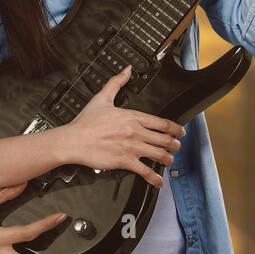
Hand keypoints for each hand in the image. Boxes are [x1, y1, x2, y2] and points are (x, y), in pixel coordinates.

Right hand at [61, 66, 184, 185]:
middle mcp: (136, 132)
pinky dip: (154, 178)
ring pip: (159, 154)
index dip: (175, 128)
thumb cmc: (86, 122)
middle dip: (174, 145)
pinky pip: (145, 171)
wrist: (74, 139)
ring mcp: (132, 147)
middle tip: (176, 147)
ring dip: (168, 159)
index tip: (180, 132)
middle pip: (164, 139)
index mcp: (133, 117)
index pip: (162, 123)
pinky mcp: (125, 161)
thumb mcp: (102, 97)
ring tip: (168, 161)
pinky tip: (159, 182)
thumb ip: (116, 82)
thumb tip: (126, 71)